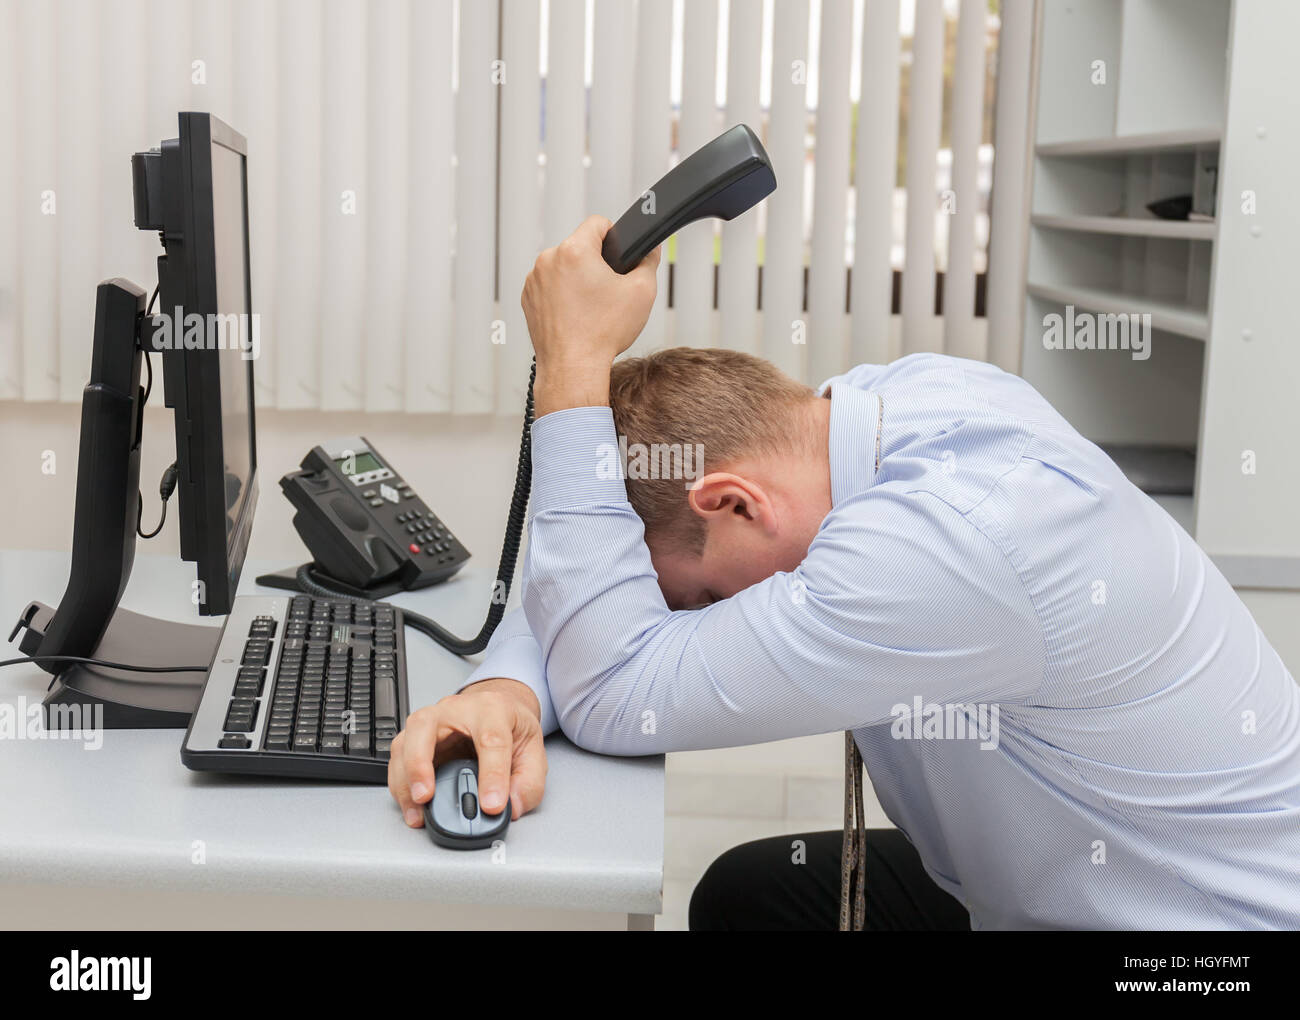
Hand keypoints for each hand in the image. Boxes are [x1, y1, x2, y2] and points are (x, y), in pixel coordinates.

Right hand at [388, 678, 546, 826]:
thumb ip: (528, 781)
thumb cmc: (511, 725)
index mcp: (491, 709)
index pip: (490, 740)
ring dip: (405, 779)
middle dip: (421, 764)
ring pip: (404, 743)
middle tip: (427, 796)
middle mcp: (454, 710)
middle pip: (426, 727)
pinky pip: (398, 760)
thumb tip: (512, 808)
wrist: (498, 707)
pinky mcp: (416, 739)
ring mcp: (431, 722)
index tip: (492, 805)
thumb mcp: (533, 749)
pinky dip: (401, 786)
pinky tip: (413, 807)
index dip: (492, 775)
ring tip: (418, 809)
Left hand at [521, 214, 660, 416]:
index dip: (614, 236)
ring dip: (577, 278)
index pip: (598, 223)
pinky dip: (562, 295)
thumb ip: (649, 262)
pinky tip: (575, 315)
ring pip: (563, 266)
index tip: (619, 254)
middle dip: (595, 262)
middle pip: (579, 247)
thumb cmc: (603, 333)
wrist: (572, 368)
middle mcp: (548, 260)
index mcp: (574, 251)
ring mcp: (534, 280)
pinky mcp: (528, 298)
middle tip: (608, 289)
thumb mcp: (642, 293)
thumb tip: (649, 250)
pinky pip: (550, 286)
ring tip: (591, 306)